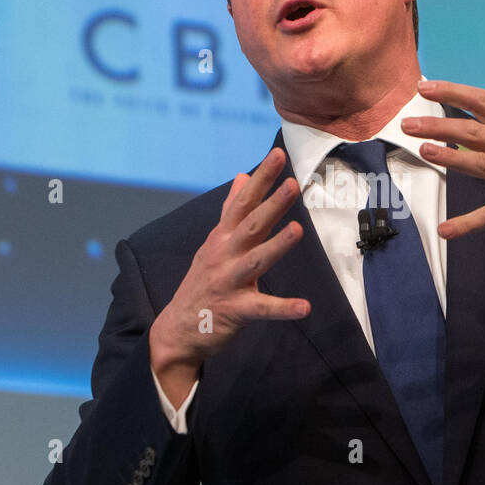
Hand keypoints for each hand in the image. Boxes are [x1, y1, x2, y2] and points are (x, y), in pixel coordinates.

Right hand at [149, 148, 310, 401]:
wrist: (179, 328)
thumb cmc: (203, 281)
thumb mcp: (215, 242)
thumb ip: (231, 210)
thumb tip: (241, 176)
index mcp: (223, 237)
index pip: (244, 202)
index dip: (262, 178)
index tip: (279, 155)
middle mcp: (225, 255)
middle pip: (251, 226)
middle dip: (272, 205)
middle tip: (293, 184)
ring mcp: (229, 282)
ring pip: (256, 261)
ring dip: (276, 246)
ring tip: (297, 230)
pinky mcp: (236, 309)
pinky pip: (262, 308)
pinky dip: (283, 308)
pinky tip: (305, 307)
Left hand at [402, 67, 484, 256]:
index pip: (482, 102)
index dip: (452, 92)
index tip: (424, 87)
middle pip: (473, 130)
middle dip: (439, 124)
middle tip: (408, 122)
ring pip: (479, 164)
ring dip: (449, 158)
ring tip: (423, 150)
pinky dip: (467, 225)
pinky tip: (445, 231)